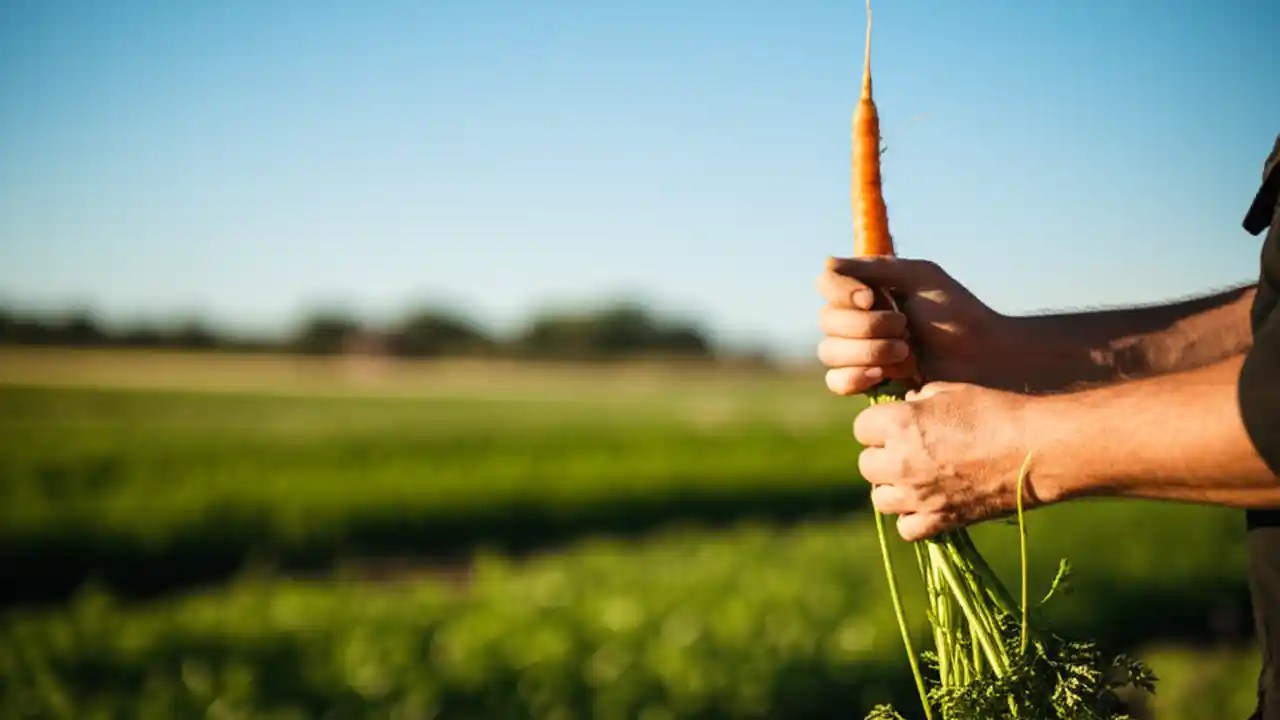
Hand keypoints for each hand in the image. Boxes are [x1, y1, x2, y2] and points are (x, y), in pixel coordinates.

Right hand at [816, 257, 1009, 394]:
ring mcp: (857, 353)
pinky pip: (836, 381)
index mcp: (867, 291)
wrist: (980, 360)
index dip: (841, 292)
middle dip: (867, 326)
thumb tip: (828, 262)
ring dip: (869, 351)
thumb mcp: (921, 277)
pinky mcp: (864, 383)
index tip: (870, 298)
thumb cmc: (957, 314)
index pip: (826, 284)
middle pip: (827, 321)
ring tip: (907, 353)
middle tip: (905, 327)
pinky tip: (883, 375)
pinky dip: (855, 376)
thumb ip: (877, 267)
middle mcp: (855, 320)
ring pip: (830, 351)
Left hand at [853, 382, 1050, 540]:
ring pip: (880, 499)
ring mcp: (917, 496)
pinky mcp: (939, 520)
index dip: (878, 425)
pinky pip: (906, 528)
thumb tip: (908, 407)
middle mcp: (900, 462)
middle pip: (866, 465)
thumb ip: (920, 400)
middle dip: (883, 457)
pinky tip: (928, 504)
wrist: (1035, 449)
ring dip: (893, 488)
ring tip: (916, 479)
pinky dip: (912, 519)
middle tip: (909, 451)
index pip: (862, 428)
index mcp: (899, 424)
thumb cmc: (995, 412)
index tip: (896, 424)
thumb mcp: (952, 391)